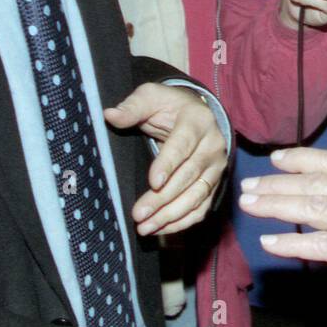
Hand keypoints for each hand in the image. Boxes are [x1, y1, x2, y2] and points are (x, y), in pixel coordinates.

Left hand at [104, 83, 228, 235]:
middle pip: (188, 176)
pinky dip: (183, 222)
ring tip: (146, 227)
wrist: (195, 113)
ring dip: (171, 215)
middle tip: (139, 214)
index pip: (183, 145)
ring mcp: (216, 167)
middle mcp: (213, 145)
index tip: (153, 183)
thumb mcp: (150, 97)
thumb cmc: (169, 106)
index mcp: (197, 121)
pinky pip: (202, 207)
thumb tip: (110, 115)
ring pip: (196, 196)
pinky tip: (161, 230)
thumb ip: (132, 106)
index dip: (168, 165)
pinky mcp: (214, 183)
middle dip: (163, 198)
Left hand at [237, 148, 326, 264]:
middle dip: (279, 183)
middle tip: (250, 184)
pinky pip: (325, 245)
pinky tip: (271, 243)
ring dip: (278, 204)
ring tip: (250, 204)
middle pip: (316, 183)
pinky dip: (296, 243)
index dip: (304, 158)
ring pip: (314, 206)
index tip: (279, 158)